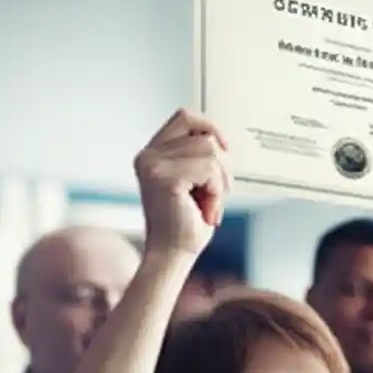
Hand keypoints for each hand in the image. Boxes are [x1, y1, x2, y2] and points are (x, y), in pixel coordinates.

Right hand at [133, 109, 230, 258]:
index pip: (185, 116)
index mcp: (152, 153)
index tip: (224, 151)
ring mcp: (153, 164)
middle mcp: (147, 155)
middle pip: (204, 134)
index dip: (210, 128)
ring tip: (208, 203)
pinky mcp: (164, 177)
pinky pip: (209, 168)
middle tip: (214, 194)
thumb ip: (200, 156)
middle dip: (221, 165)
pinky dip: (217, 191)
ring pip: (210, 150)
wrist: (172, 256)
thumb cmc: (186, 223)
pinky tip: (206, 210)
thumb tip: (221, 139)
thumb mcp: (195, 181)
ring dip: (220, 181)